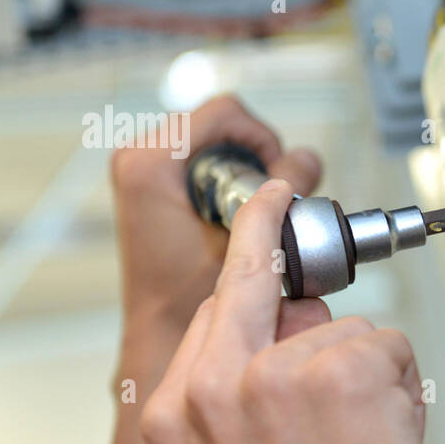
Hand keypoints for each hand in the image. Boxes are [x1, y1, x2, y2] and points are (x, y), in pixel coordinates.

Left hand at [110, 94, 320, 339]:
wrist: (161, 330)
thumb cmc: (189, 298)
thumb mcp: (247, 240)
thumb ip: (283, 194)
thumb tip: (306, 159)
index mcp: (150, 164)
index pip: (224, 113)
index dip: (263, 140)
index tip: (276, 178)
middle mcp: (138, 157)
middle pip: (220, 123)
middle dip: (255, 157)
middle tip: (266, 201)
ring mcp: (141, 168)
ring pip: (215, 139)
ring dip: (244, 169)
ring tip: (251, 212)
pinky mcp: (151, 182)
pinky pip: (203, 157)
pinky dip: (229, 178)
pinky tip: (234, 215)